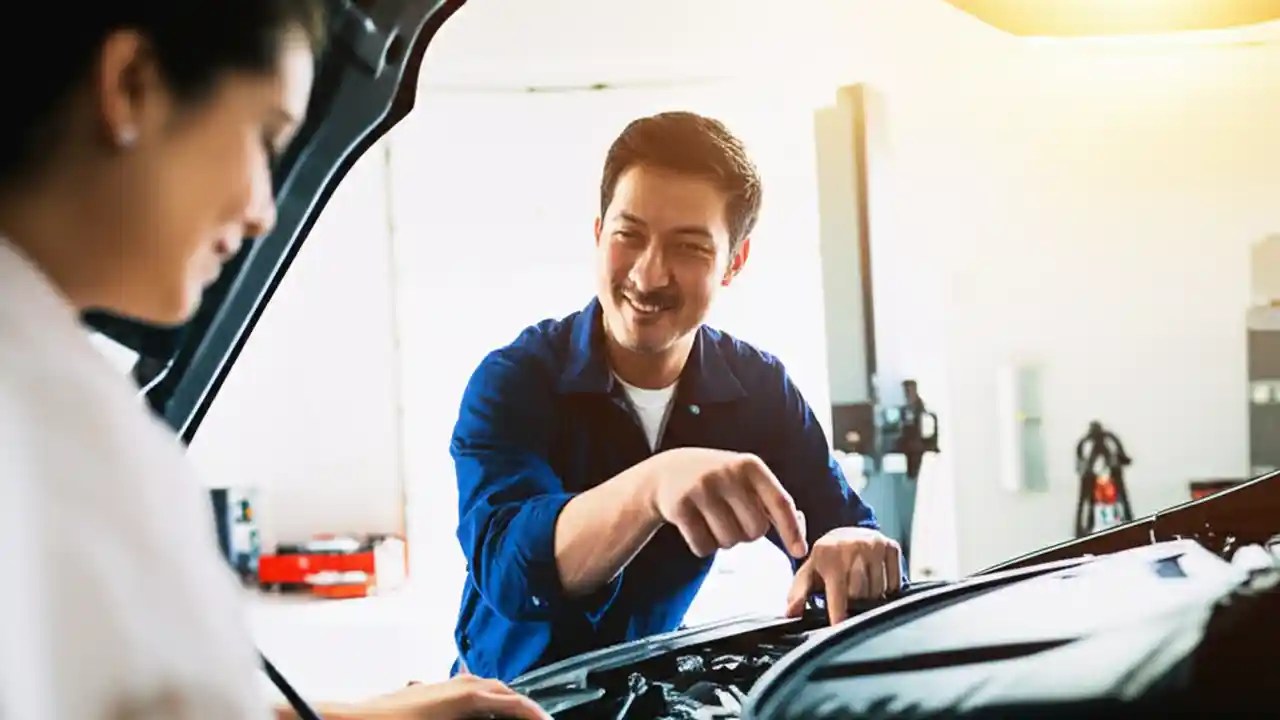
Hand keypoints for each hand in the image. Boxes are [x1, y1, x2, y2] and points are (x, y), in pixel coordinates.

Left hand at [346, 674, 550, 719]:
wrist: (357, 719)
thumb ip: (479, 717)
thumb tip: (503, 714)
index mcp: (469, 695)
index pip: (514, 703)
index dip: (534, 714)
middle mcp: (461, 685)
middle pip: (505, 693)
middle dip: (523, 708)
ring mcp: (447, 686)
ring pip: (488, 690)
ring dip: (504, 703)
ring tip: (516, 717)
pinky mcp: (434, 693)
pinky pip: (472, 692)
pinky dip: (486, 701)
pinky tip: (483, 710)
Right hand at [642, 448, 807, 558]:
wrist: (667, 470)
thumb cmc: (718, 480)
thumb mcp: (746, 478)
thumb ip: (772, 501)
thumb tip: (801, 528)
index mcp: (750, 466)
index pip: (780, 502)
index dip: (792, 530)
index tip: (799, 552)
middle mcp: (727, 473)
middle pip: (755, 531)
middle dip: (747, 534)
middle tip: (733, 520)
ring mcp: (701, 489)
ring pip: (730, 542)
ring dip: (725, 541)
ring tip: (713, 520)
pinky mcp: (679, 507)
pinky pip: (704, 548)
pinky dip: (703, 547)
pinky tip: (696, 527)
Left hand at [784, 527, 902, 625]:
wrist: (846, 533)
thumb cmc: (826, 560)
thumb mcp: (808, 574)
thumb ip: (798, 594)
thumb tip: (790, 614)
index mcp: (829, 555)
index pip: (838, 593)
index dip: (839, 614)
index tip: (840, 629)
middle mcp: (854, 547)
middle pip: (861, 595)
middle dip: (854, 603)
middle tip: (849, 599)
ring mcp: (875, 545)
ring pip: (879, 591)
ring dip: (872, 598)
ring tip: (861, 590)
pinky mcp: (891, 546)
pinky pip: (895, 584)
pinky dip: (887, 590)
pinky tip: (875, 583)